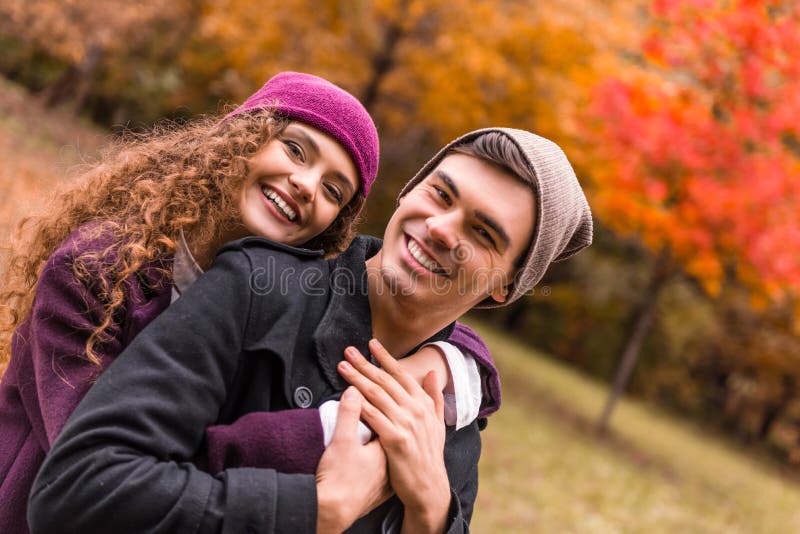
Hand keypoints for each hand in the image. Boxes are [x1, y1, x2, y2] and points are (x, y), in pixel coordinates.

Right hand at [316, 387, 391, 533]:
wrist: (331, 512)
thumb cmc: (337, 479)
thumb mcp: (341, 439)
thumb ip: (349, 412)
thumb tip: (354, 390)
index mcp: (387, 449)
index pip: (392, 422)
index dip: (386, 411)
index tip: (379, 403)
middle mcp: (390, 466)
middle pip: (394, 441)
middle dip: (389, 428)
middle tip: (378, 421)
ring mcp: (385, 484)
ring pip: (391, 461)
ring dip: (387, 450)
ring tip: (378, 443)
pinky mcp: (376, 496)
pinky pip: (384, 477)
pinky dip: (381, 468)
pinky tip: (376, 467)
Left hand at [338, 339, 451, 533]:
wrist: (429, 487)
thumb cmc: (429, 455)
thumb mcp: (438, 423)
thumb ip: (434, 397)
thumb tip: (433, 373)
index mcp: (423, 404)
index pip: (401, 374)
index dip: (385, 357)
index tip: (371, 343)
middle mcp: (416, 409)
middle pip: (385, 380)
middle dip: (365, 363)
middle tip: (348, 351)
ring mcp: (406, 423)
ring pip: (377, 395)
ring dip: (357, 379)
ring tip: (342, 367)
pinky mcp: (395, 439)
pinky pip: (374, 416)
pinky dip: (360, 404)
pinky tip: (347, 395)